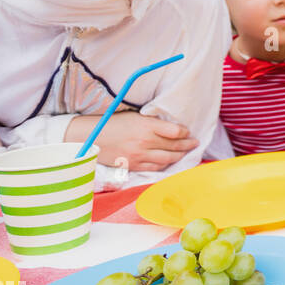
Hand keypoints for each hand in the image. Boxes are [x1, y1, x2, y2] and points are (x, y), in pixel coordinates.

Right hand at [77, 111, 196, 172]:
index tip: (188, 131)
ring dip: (180, 156)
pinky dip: (165, 165)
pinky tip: (170, 161)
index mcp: (146, 126)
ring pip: (168, 159)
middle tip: (195, 143)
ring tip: (186, 152)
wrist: (89, 137)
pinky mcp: (134, 166)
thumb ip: (152, 122)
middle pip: (174, 146)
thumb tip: (170, 127)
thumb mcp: (133, 117)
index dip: (185, 132)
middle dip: (188, 145)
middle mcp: (145, 142)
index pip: (175, 131)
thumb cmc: (112, 124)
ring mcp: (140, 156)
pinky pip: (155, 168)